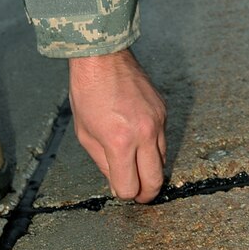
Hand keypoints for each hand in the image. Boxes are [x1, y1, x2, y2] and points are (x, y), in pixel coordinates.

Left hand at [68, 48, 166, 202]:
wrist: (102, 56)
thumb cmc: (87, 91)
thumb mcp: (85, 133)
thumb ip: (103, 162)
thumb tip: (117, 182)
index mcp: (119, 142)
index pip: (130, 187)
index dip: (124, 193)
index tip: (120, 189)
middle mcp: (143, 134)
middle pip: (155, 181)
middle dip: (146, 193)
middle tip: (138, 193)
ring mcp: (157, 121)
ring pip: (163, 161)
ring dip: (150, 168)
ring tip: (136, 166)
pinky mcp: (163, 110)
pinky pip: (163, 139)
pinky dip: (152, 145)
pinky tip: (138, 139)